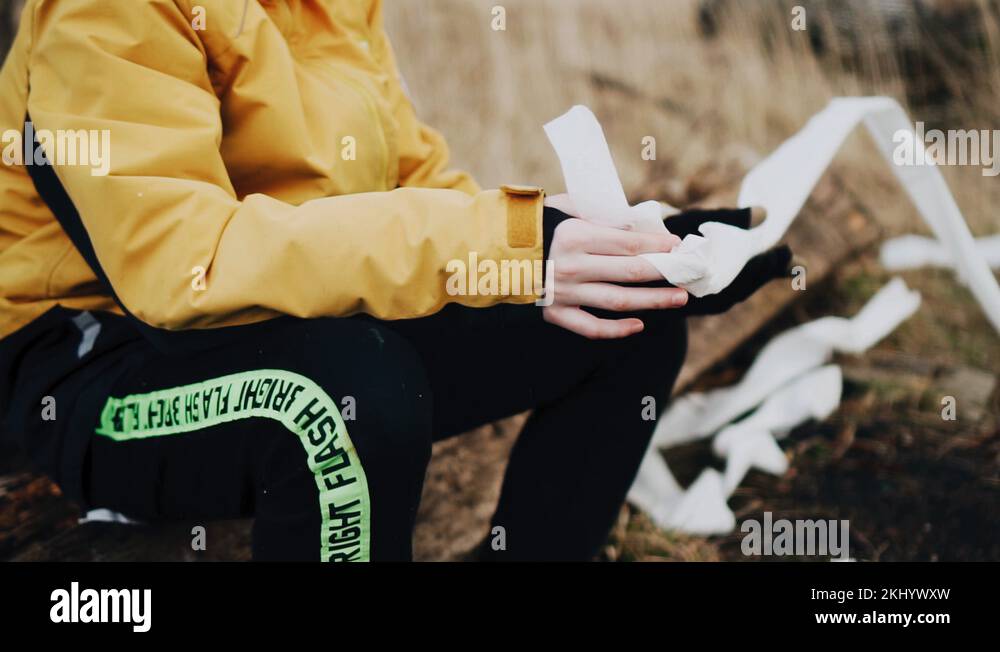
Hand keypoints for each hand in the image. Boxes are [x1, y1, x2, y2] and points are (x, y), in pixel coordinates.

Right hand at [542, 195, 687, 338]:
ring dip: (652, 301)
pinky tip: (638, 325)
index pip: (629, 243)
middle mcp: (573, 266)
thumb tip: (639, 222)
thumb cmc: (537, 225)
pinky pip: (591, 327)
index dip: (658, 246)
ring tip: (677, 299)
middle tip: (688, 276)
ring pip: (618, 301)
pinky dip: (616, 329)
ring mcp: (566, 292)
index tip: (678, 247)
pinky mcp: (556, 313)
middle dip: (664, 274)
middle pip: (630, 272)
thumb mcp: (566, 207)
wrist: (494, 252)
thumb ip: (600, 213)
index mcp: (576, 236)